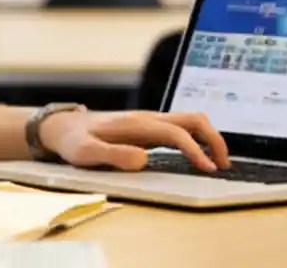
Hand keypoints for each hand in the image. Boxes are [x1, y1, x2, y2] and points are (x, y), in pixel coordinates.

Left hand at [37, 110, 230, 172]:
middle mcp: (146, 118)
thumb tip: (143, 159)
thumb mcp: (86, 153)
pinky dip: (198, 140)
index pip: (175, 133)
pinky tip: (200, 157)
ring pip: (190, 121)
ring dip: (209, 138)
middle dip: (213, 139)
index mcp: (135, 124)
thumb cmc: (73, 141)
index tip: (208, 169)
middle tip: (224, 165)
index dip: (195, 150)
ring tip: (218, 163)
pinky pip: (181, 129)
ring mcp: (149, 122)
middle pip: (192, 119)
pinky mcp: (148, 128)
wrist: (62, 127)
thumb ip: (112, 155)